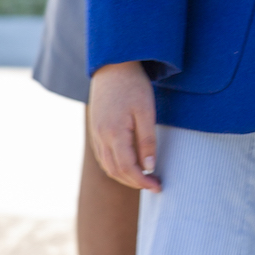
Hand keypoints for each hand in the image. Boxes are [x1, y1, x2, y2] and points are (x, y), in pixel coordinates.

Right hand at [89, 62, 159, 190]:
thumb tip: (149, 166)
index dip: (142, 180)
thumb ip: (147, 140)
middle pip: (116, 171)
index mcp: (114, 134)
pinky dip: (116, 166)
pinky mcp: (96, 130)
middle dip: (135, 182)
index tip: (158, 187)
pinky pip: (103, 156)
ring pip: (108, 165)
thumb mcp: (146, 111)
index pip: (127, 167)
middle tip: (154, 186)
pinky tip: (129, 166)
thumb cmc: (134, 86)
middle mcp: (101, 137)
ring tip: (144, 179)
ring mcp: (96, 134)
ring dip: (124, 176)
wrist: (113, 67)